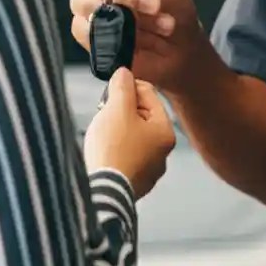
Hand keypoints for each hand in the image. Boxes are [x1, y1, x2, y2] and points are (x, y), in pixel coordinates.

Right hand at [70, 0, 209, 92]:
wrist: (182, 46)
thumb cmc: (172, 7)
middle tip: (156, 5)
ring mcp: (89, 14)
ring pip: (89, 6)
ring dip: (128, 16)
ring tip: (160, 24)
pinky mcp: (91, 39)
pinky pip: (90, 33)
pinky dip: (120, 35)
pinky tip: (142, 39)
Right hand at [83, 68, 176, 198]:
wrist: (101, 192)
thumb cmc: (112, 151)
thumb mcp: (117, 108)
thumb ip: (123, 85)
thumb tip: (124, 73)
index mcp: (165, 133)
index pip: (150, 95)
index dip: (128, 88)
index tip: (112, 93)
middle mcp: (162, 154)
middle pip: (141, 116)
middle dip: (120, 111)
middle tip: (105, 115)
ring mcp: (148, 171)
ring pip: (131, 136)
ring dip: (115, 130)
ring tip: (102, 135)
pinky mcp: (132, 183)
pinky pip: (123, 157)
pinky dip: (112, 151)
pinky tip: (102, 153)